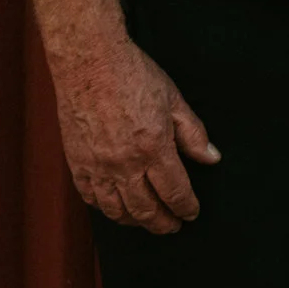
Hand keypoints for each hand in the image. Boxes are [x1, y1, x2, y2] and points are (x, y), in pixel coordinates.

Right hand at [51, 37, 220, 232]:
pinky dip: (105, 208)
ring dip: (135, 221)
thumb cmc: (133, 74)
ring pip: (117, 210)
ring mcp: (98, 166)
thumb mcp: (173, 99)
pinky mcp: (77, 162)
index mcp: (153, 148)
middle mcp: (124, 164)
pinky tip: (115, 208)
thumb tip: (211, 158)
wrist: (90, 61)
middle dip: (163, 223)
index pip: (174, 192)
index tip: (191, 213)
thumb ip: (193, 133)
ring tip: (147, 221)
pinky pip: (90, 197)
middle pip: (146, 209)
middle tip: (173, 226)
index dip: (185, 207)